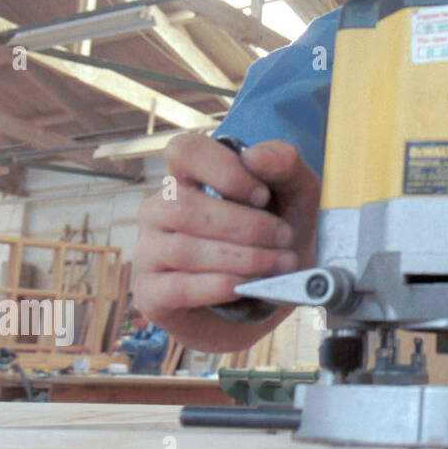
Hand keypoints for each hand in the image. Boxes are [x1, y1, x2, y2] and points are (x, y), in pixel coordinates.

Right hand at [132, 134, 320, 350]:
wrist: (275, 297)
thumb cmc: (278, 238)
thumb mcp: (297, 196)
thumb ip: (285, 166)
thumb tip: (256, 157)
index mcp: (189, 178)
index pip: (182, 150)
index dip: (223, 170)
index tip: (263, 196)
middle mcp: (161, 211)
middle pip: (182, 206)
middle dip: (245, 225)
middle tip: (285, 238)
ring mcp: (150, 252)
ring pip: (183, 249)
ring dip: (242, 258)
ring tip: (280, 265)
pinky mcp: (151, 294)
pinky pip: (177, 288)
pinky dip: (218, 286)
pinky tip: (245, 287)